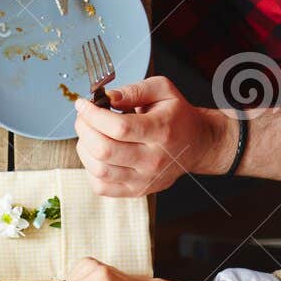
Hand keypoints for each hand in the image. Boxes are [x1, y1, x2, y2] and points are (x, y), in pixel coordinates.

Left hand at [75, 76, 235, 196]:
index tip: (82, 104)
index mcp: (161, 131)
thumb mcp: (163, 90)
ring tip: (88, 134)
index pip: (119, 128)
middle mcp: (153, 159)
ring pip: (100, 170)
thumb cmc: (177, 115)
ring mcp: (144, 179)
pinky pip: (102, 187)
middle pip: (105, 150)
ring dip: (84, 149)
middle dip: (84, 130)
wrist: (197, 145)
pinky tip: (95, 154)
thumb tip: (107, 97)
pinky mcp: (136, 191)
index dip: (93, 115)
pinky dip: (90, 169)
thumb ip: (134, 90)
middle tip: (83, 117)